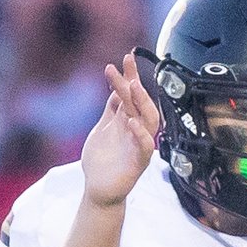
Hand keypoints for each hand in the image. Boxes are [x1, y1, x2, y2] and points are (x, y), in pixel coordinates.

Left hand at [81, 51, 157, 208]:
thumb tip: (116, 88)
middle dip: (135, 82)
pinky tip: (131, 122)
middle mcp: (135, 130)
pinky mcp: (138, 163)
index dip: (130, 75)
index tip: (126, 57)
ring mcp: (138, 146)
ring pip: (149, 120)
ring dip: (142, 103)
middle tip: (126, 66)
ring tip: (133, 86)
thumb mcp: (103, 129)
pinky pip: (145, 147)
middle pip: (140, 102)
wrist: (97, 190)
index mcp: (127, 120)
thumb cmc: (101, 162)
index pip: (131, 94)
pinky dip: (140, 134)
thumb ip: (111, 110)